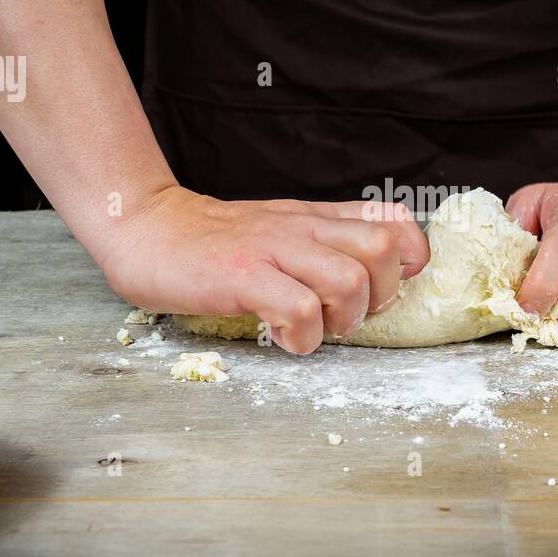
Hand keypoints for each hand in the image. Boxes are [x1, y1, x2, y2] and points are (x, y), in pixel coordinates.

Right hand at [99, 185, 429, 353]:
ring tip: (313, 328)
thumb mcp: (282, 229)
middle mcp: (303, 229)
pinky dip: (301, 337)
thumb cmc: (216, 243)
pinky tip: (280, 336)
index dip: (410, 258)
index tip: (386, 288)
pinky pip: (298, 309)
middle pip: (383, 251)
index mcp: (317, 220)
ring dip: (342, 319)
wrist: (147, 229)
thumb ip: (325, 243)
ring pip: (348, 279)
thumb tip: (377, 272)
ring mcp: (273, 250)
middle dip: (379, 296)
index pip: (394, 222)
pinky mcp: (242, 276)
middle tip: (346, 316)